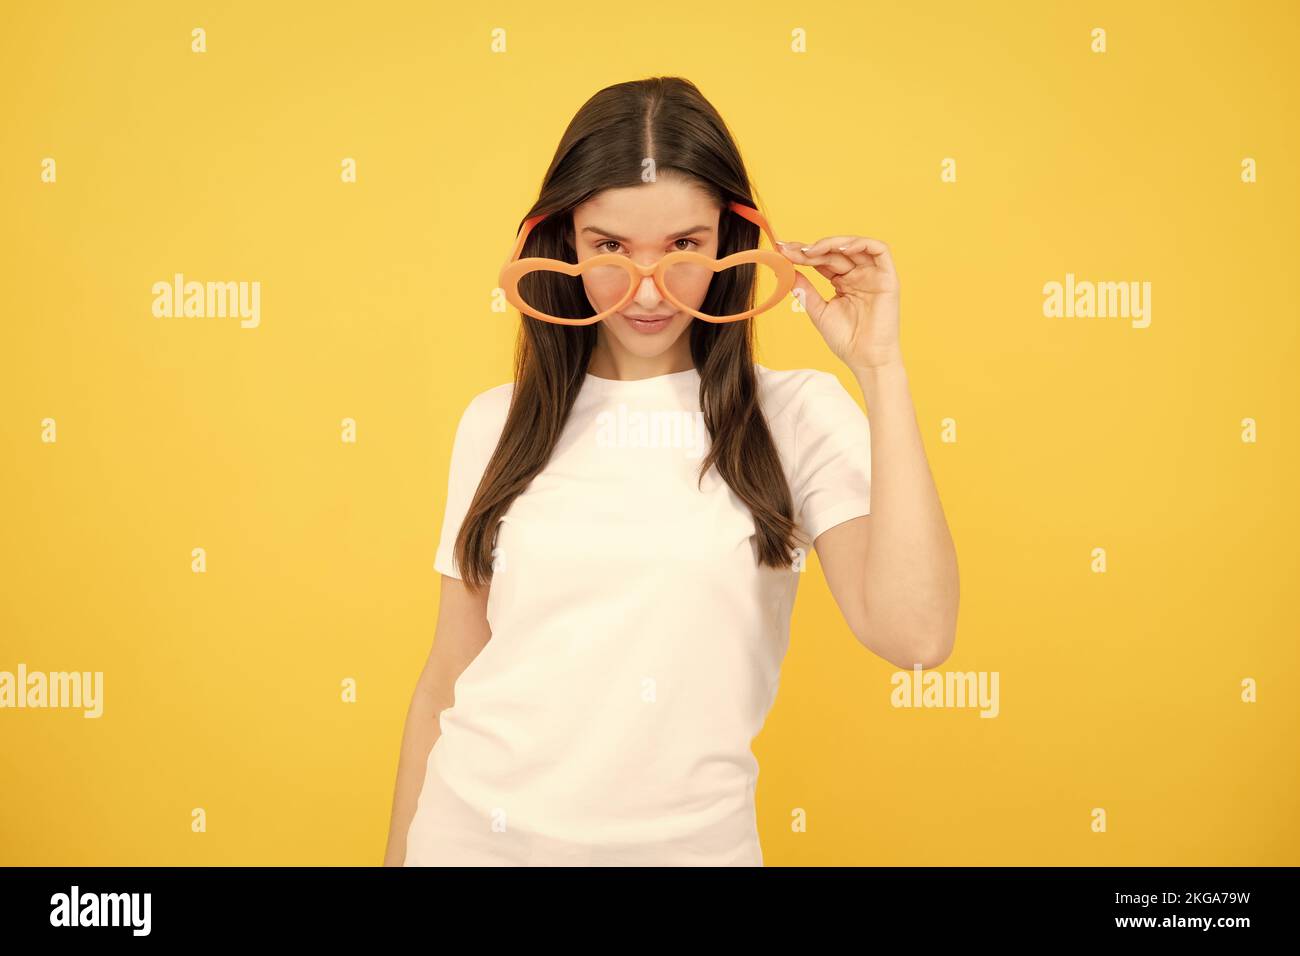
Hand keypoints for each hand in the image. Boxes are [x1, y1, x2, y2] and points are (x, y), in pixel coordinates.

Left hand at [777, 234, 901, 369]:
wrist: (866, 359)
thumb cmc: (846, 340)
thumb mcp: (819, 311)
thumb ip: (805, 290)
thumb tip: (787, 271)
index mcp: (843, 282)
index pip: (822, 260)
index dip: (803, 254)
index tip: (782, 251)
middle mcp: (858, 275)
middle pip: (835, 253)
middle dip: (811, 249)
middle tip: (791, 251)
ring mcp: (873, 275)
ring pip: (855, 246)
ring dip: (833, 243)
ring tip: (812, 250)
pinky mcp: (888, 278)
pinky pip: (879, 250)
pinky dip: (861, 243)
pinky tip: (841, 249)